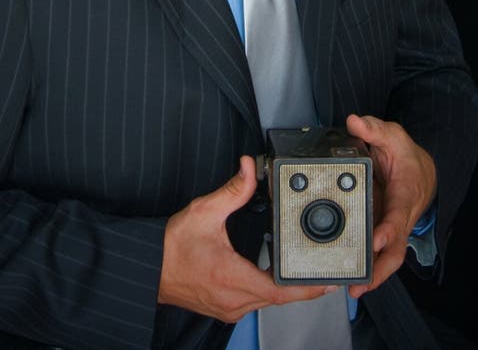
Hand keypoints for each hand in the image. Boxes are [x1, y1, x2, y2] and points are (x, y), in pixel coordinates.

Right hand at [158, 155, 336, 321]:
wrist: (150, 267)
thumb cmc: (172, 246)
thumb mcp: (204, 212)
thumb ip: (232, 191)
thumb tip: (249, 169)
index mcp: (232, 277)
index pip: (280, 291)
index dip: (307, 288)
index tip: (327, 281)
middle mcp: (234, 299)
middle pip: (279, 298)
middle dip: (301, 284)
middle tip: (321, 268)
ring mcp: (229, 308)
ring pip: (268, 302)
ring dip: (284, 287)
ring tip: (300, 268)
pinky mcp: (225, 309)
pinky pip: (255, 302)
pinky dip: (267, 289)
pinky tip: (271, 273)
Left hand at [345, 114, 436, 299]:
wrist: (421, 170)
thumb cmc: (406, 155)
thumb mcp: (393, 136)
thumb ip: (374, 129)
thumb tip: (354, 122)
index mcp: (405, 193)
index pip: (398, 215)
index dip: (387, 230)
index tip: (374, 240)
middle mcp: (401, 216)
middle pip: (395, 249)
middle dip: (379, 269)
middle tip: (360, 284)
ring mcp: (392, 227)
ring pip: (387, 256)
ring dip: (372, 274)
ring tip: (350, 288)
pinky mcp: (383, 231)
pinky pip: (376, 251)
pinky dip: (366, 265)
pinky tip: (348, 275)